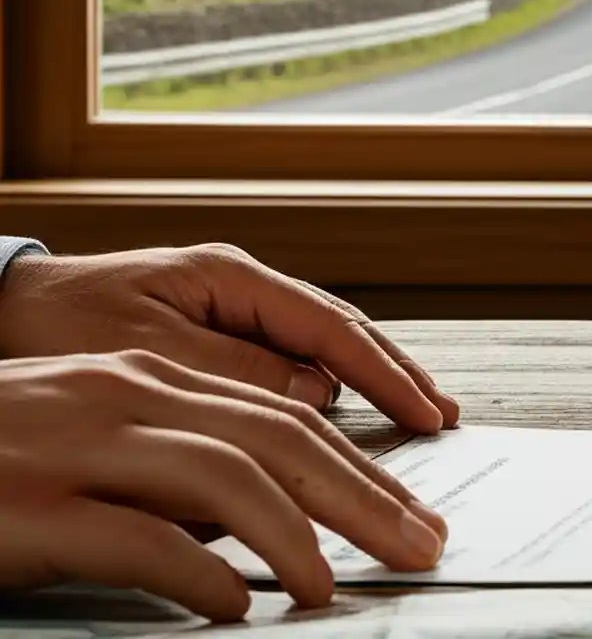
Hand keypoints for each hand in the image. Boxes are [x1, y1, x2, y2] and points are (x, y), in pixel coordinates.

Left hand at [0, 244, 456, 432]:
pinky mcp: (219, 338)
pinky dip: (328, 389)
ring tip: (416, 415)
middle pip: (342, 331)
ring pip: (322, 348)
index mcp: (230, 279)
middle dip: (396, 373)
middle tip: (443, 414)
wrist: (0, 312)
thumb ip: (232, 370)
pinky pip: (290, 365)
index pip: (330, 327)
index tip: (425, 412)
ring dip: (369, 382)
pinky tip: (347, 414)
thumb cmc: (55, 328)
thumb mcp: (143, 354)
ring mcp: (234, 312)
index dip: (384, 373)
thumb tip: (315, 391)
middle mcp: (241, 290)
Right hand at [0, 350, 446, 620]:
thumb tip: (275, 508)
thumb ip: (179, 461)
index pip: (281, 416)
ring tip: (334, 587)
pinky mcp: (24, 505)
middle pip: (276, 440)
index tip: (411, 511)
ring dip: (295, 536)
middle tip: (420, 547)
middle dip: (363, 496)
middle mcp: (119, 398)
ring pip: (222, 478)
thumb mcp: (97, 439)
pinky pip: (134, 539)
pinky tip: (231, 606)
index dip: (358, 466)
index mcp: (144, 382)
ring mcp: (70, 446)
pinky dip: (198, 574)